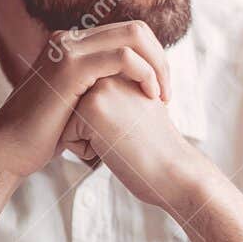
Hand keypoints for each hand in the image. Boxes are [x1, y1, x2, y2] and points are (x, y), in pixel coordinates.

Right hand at [0, 21, 170, 178]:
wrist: (9, 149)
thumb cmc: (44, 137)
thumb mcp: (77, 106)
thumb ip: (99, 90)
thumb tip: (129, 93)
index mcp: (72, 44)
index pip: (128, 34)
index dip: (152, 58)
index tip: (159, 92)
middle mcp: (70, 38)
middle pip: (135, 29)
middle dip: (160, 59)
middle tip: (167, 94)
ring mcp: (68, 48)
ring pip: (134, 37)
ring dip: (158, 66)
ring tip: (162, 98)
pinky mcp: (70, 66)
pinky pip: (124, 58)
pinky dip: (146, 74)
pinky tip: (150, 98)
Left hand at [66, 76, 210, 211]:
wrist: (175, 170)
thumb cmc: (156, 148)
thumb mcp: (137, 107)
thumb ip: (115, 94)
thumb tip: (83, 100)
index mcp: (122, 71)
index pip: (88, 104)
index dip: (105, 126)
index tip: (133, 130)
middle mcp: (110, 73)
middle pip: (76, 111)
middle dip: (94, 131)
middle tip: (128, 136)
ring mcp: (100, 88)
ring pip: (69, 122)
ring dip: (90, 140)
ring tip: (122, 140)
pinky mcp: (90, 107)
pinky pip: (67, 136)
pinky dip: (85, 151)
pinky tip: (114, 148)